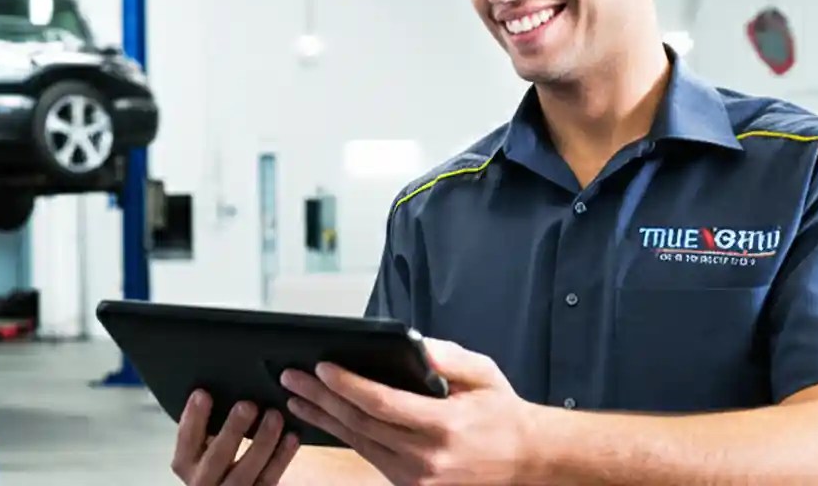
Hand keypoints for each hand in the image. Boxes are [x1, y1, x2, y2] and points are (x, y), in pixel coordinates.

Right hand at [171, 390, 301, 484]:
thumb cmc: (220, 463)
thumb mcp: (206, 447)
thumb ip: (210, 428)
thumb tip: (226, 386)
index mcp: (187, 464)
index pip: (186, 440)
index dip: (193, 417)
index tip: (203, 393)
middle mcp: (203, 483)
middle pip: (216, 458)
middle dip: (232, 431)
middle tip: (248, 405)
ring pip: (244, 472)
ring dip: (262, 442)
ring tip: (275, 416)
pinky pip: (268, 480)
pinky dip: (280, 458)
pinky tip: (291, 437)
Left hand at [281, 339, 536, 485]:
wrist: (525, 460)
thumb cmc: (501, 411)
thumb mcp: (482, 373)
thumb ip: (448, 357)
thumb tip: (413, 345)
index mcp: (444, 426)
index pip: (381, 403)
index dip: (346, 384)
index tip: (321, 367)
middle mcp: (427, 459)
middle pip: (360, 424)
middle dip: (321, 398)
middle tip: (292, 377)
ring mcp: (418, 480)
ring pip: (359, 444)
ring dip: (324, 420)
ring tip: (296, 399)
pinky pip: (370, 457)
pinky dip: (344, 437)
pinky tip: (324, 421)